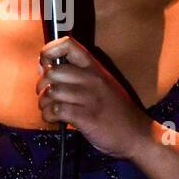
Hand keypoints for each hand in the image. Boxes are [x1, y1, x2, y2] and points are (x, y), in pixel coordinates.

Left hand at [36, 36, 153, 159]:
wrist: (137, 134)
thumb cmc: (115, 110)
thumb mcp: (101, 84)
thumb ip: (76, 74)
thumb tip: (43, 67)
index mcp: (95, 67)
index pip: (67, 44)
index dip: (49, 51)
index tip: (45, 65)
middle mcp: (92, 79)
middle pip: (52, 71)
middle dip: (42, 85)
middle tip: (47, 95)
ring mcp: (90, 97)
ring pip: (52, 92)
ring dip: (44, 103)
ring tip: (50, 109)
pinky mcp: (86, 117)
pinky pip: (56, 110)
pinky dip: (49, 116)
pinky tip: (55, 119)